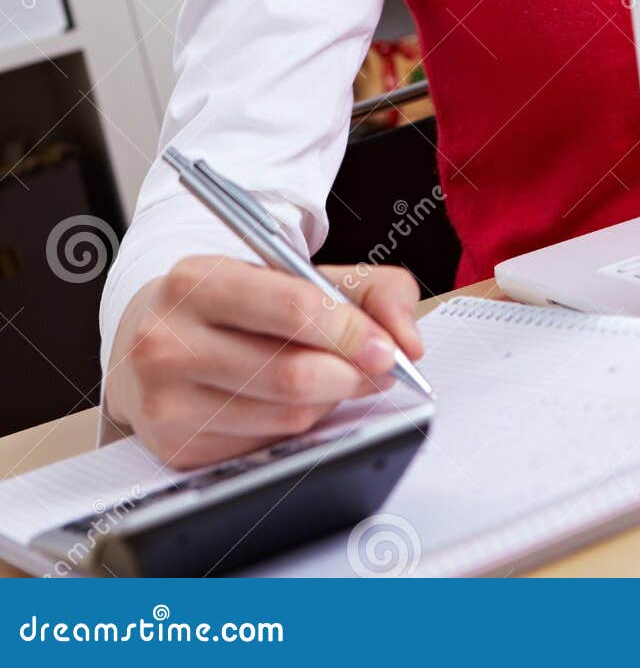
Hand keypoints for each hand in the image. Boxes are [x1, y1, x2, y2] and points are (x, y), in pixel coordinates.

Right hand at [103, 256, 423, 469]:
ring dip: (329, 403)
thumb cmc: (232, 302)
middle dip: (351, 375)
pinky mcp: (173, 449)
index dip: (351, 332)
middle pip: (292, 375)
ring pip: (284, 417)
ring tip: (336, 378)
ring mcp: (165, 401)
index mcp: (197, 280)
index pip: (293, 307)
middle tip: (379, 369)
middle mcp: (169, 340)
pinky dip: (294, 428)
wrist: (150, 335)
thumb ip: (368, 288)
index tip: (387, 348)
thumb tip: (408, 342)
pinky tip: (291, 402)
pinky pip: (264, 448)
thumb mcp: (291, 271)